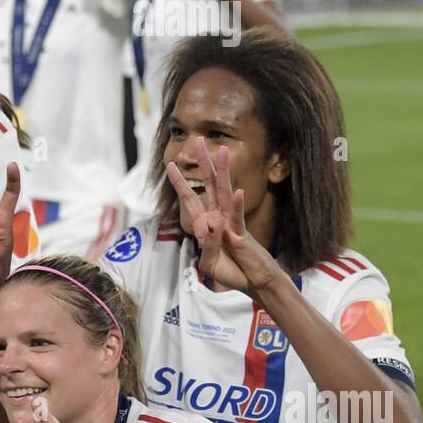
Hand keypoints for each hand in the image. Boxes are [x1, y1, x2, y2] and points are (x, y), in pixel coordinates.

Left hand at [166, 139, 280, 294]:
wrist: (253, 281)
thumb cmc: (232, 272)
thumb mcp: (209, 263)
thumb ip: (205, 247)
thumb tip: (209, 225)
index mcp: (206, 225)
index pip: (190, 200)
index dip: (180, 183)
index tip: (169, 165)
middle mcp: (218, 218)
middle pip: (209, 186)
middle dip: (203, 164)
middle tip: (198, 141)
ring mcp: (231, 223)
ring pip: (225, 193)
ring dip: (223, 172)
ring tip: (222, 151)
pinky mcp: (242, 233)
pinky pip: (238, 217)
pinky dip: (236, 206)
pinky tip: (237, 192)